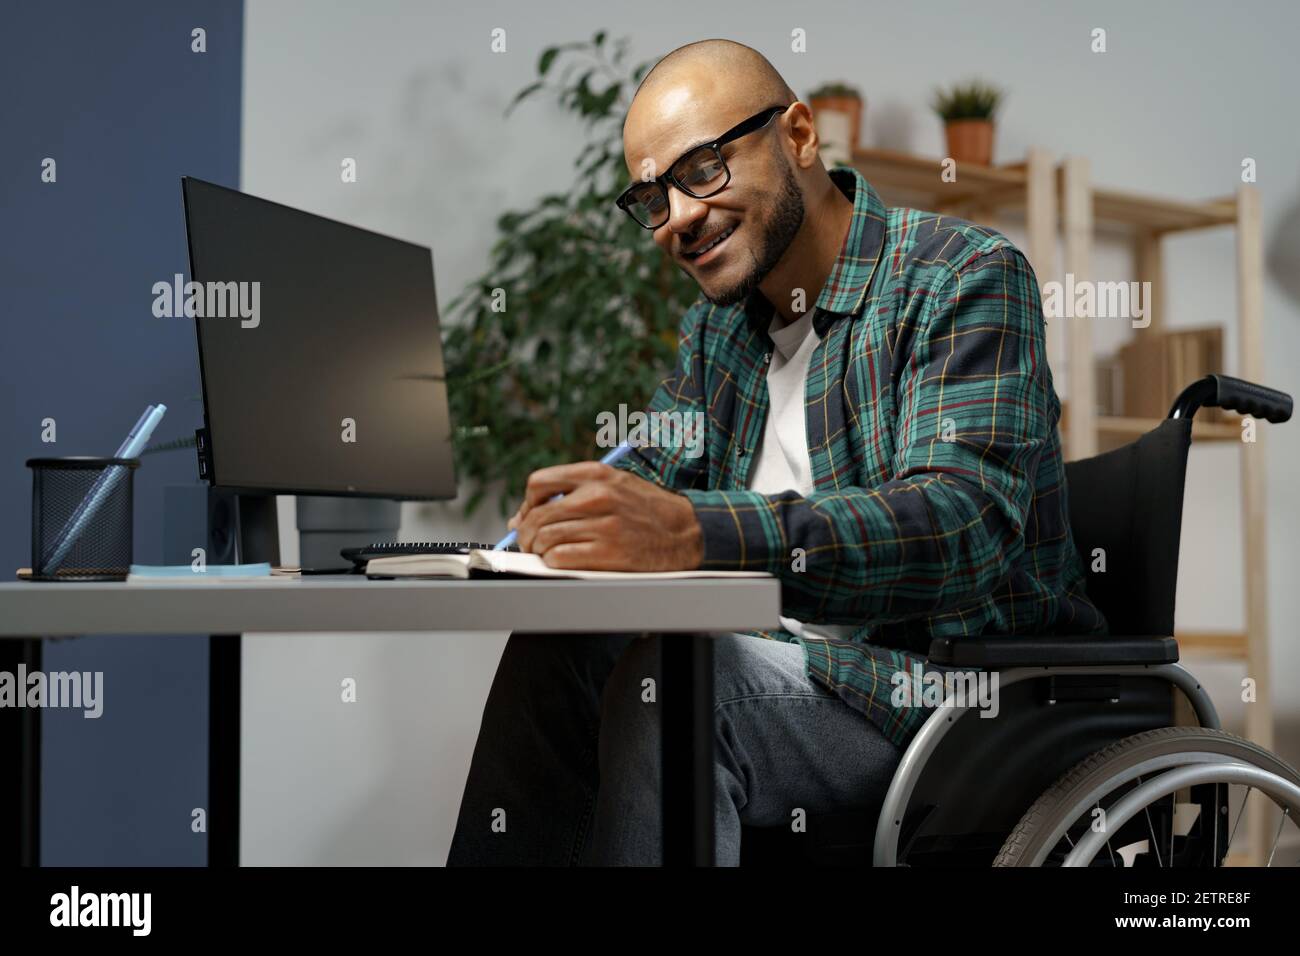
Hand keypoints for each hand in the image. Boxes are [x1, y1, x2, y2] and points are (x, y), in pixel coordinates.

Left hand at [507, 462, 702, 570]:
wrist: (687, 532)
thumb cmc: (647, 510)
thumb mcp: (614, 486)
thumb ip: (572, 494)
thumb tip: (522, 518)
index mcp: (597, 474)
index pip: (539, 483)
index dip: (526, 504)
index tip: (527, 517)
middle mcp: (598, 496)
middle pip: (537, 516)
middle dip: (527, 534)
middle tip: (530, 544)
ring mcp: (603, 525)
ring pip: (546, 539)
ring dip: (540, 550)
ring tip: (547, 554)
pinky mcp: (609, 552)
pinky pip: (560, 558)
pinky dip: (554, 562)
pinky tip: (561, 561)